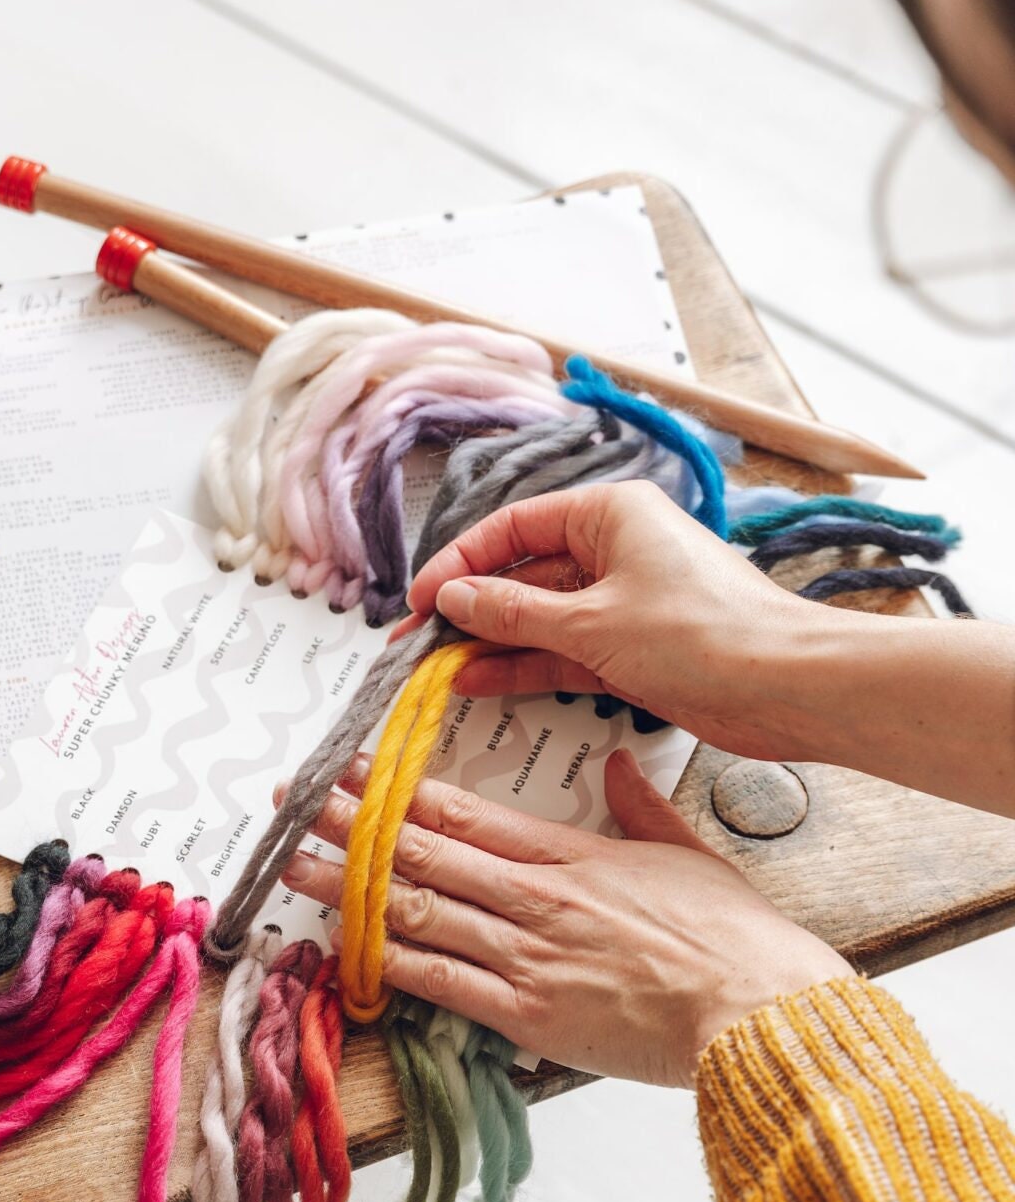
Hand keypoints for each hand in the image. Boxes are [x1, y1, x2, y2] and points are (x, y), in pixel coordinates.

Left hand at [280, 749, 848, 1087]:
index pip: (458, 812)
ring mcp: (524, 955)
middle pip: (420, 853)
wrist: (759, 1011)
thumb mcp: (687, 851)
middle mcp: (532, 897)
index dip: (393, 790)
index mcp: (567, 854)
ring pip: (415, 911)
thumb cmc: (733, 936)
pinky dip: (389, 964)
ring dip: (350, 889)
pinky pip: (439, 983)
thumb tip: (617, 762)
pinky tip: (347, 948)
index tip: (349, 770)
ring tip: (297, 865)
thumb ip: (640, 804)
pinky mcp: (526, 1015)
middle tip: (296, 803)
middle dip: (351, 826)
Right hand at [399, 480, 831, 762]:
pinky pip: (561, 653)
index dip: (460, 562)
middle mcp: (613, 550)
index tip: (419, 599)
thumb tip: (453, 600)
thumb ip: (514, 613)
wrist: (790, 687)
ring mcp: (622, 602)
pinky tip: (476, 682)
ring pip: (536, 619)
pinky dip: (522, 667)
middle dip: (467, 611)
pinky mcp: (631, 649)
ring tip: (432, 670)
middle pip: (520, 575)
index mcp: (609, 514)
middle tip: (412, 644)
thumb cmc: (705, 632)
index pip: (513, 528)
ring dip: (488, 644)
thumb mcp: (591, 621)